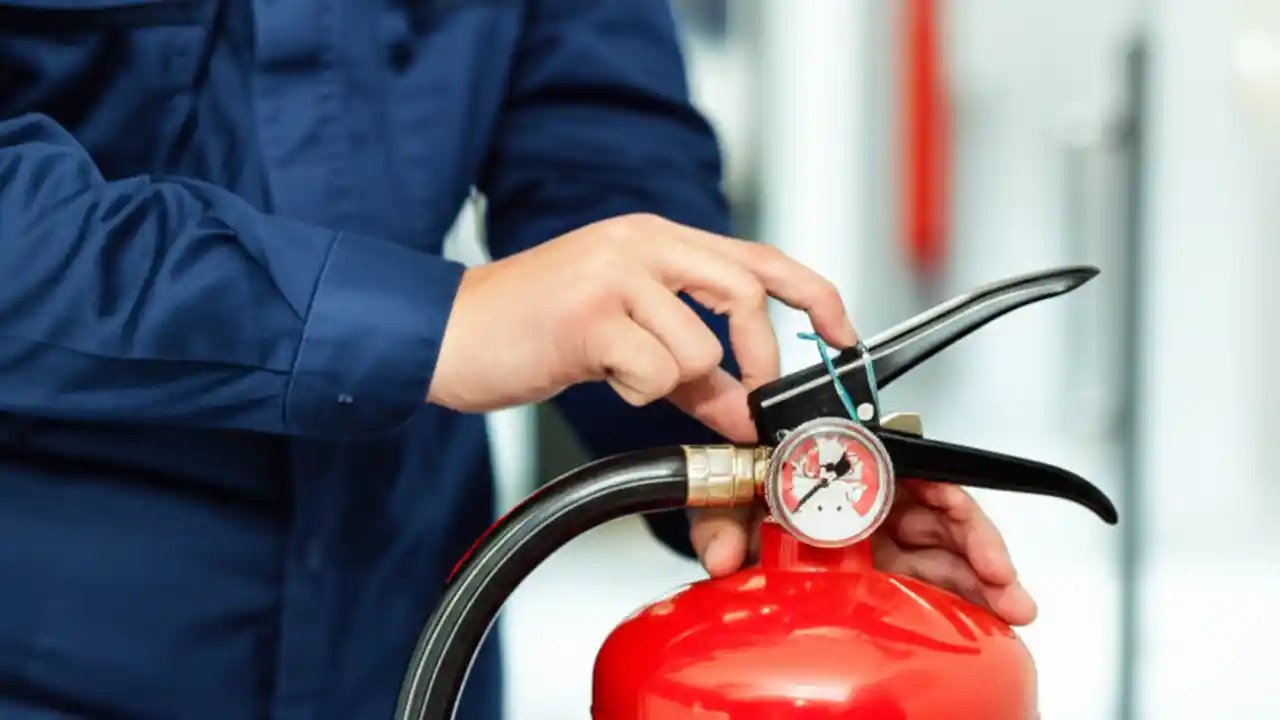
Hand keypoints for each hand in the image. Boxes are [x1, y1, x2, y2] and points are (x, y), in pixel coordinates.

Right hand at [428, 213, 855, 438]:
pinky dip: (634, 392)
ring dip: (671, 383)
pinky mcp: (590, 313)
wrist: (446, 333)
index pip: (757, 257)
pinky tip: (594, 371)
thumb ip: (695, 370)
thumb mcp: (625, 339)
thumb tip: (751, 410)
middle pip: (743, 292)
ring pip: (698, 348)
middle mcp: (640, 243)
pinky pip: (654, 373)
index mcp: (654, 240)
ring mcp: (614, 272)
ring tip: (620, 373)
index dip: (813, 294)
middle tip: (747, 401)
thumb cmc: (532, 330)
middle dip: (760, 360)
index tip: (845, 334)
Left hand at [689, 480, 1036, 626]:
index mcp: (850, 472)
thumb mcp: (730, 493)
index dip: (957, 512)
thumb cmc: (736, 482)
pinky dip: (954, 595)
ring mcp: (877, 535)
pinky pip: (923, 577)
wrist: (720, 494)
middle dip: (984, 556)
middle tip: (1008, 592)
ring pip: (942, 553)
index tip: (976, 545)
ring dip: (980, 581)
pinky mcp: (874, 566)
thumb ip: (722, 518)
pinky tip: (977, 617)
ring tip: (1011, 610)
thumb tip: (723, 556)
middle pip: (943, 522)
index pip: (920, 480)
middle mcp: (871, 501)